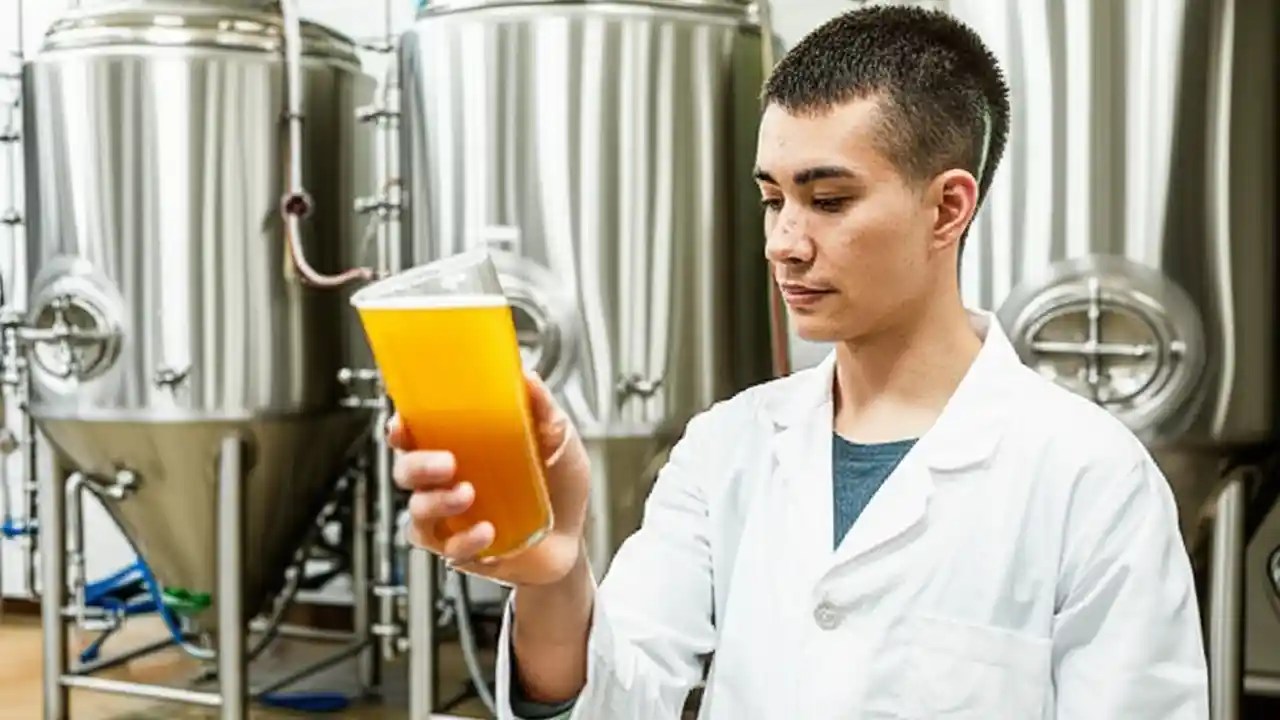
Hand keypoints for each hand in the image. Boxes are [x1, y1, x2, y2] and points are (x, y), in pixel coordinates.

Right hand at [389, 372, 590, 586]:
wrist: (574, 538)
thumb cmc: (559, 486)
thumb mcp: (558, 441)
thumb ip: (542, 410)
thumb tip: (528, 377)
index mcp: (462, 448)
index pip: (416, 435)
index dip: (400, 429)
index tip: (402, 424)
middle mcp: (447, 483)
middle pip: (406, 472)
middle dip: (417, 466)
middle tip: (447, 462)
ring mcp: (452, 519)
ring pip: (417, 512)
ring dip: (437, 502)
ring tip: (468, 494)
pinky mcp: (464, 551)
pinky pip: (447, 549)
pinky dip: (465, 541)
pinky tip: (487, 532)